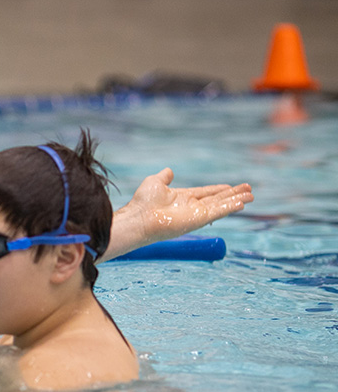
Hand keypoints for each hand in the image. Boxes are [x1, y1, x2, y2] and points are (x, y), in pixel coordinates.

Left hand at [120, 168, 253, 241]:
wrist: (140, 216)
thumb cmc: (144, 202)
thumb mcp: (155, 183)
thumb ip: (164, 177)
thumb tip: (169, 171)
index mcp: (183, 198)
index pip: (206, 193)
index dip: (219, 190)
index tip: (232, 186)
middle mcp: (191, 206)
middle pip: (217, 199)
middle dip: (233, 194)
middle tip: (249, 189)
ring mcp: (196, 214)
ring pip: (221, 206)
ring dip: (236, 200)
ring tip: (251, 196)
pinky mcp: (198, 220)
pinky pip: (218, 212)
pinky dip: (230, 208)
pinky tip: (242, 204)